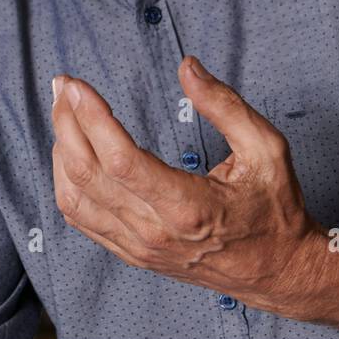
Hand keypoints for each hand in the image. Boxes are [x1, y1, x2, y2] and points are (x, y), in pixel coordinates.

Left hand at [51, 55, 324, 315]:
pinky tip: (69, 151)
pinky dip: (65, 182)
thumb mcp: (266, 148)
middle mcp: (155, 231)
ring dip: (61, 149)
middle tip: (63, 84)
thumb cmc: (274, 209)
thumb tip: (188, 67)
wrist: (278, 272)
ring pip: (74, 198)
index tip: (78, 85)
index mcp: (188, 207)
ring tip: (63, 110)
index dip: (91, 117)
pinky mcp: (132, 253)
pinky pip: (81, 219)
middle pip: (87, 173)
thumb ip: (225, 105)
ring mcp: (139, 247)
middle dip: (67, 122)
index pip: (120, 159)